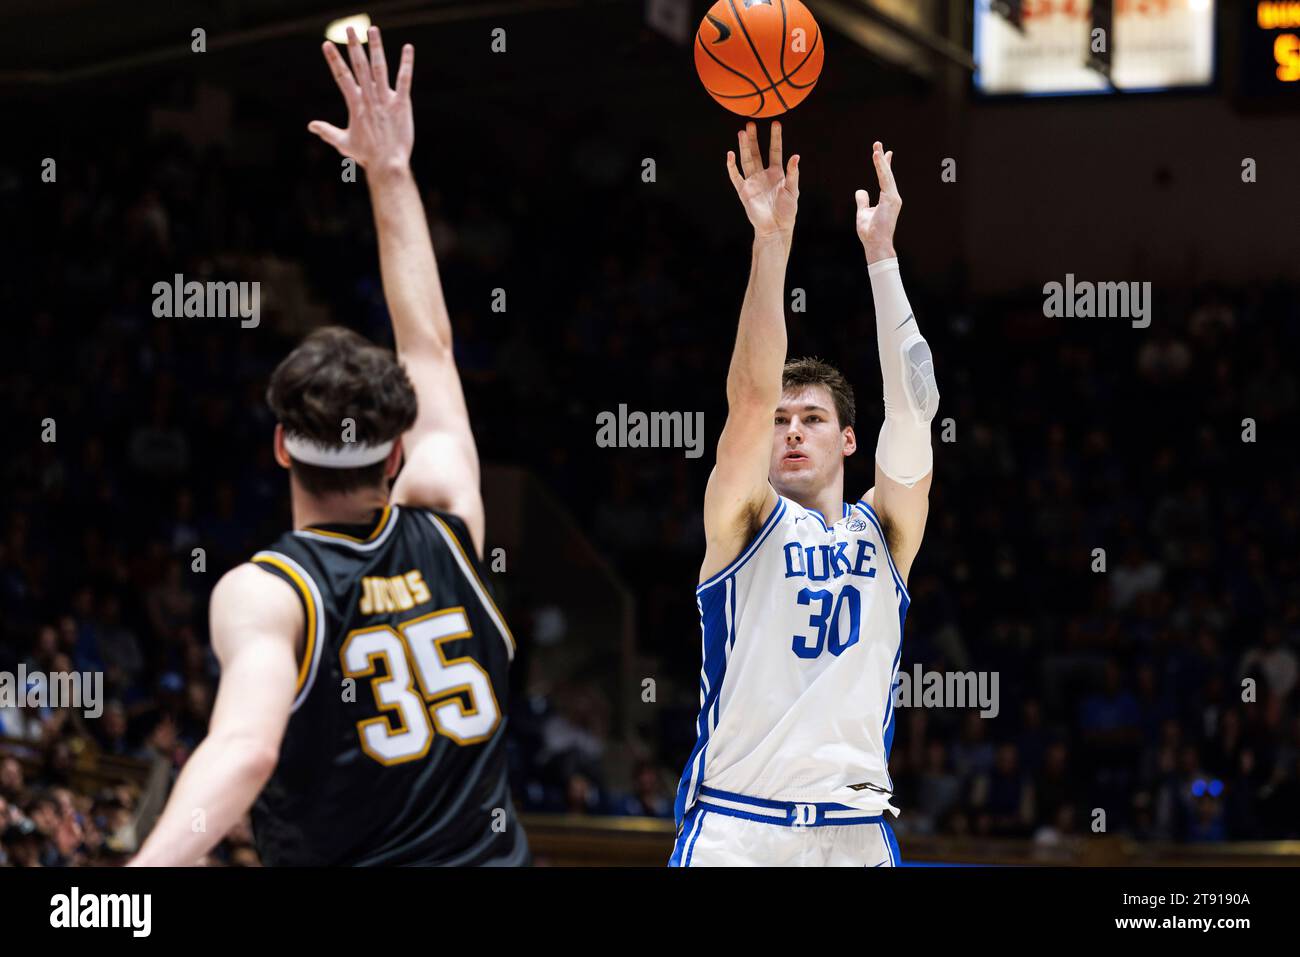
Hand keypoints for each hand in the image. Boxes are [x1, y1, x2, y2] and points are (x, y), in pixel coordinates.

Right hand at [308, 26, 413, 173]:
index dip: (334, 60)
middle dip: (353, 46)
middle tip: (349, 29)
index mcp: (355, 104)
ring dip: (376, 48)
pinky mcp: (402, 104)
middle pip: (360, 67)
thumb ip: (327, 131)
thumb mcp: (343, 142)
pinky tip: (408, 48)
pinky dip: (406, 64)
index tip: (327, 44)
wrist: (387, 164)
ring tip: (373, 29)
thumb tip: (311, 125)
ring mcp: (386, 100)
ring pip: (380, 68)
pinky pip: (404, 80)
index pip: (341, 77)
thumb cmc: (366, 155)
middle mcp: (369, 98)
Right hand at [726, 121, 799, 240]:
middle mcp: (763, 175)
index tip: (775, 123)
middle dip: (754, 138)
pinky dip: (732, 166)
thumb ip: (793, 173)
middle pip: (757, 152)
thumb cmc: (787, 211)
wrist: (776, 228)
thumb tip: (795, 156)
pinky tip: (729, 155)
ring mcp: (752, 182)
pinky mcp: (744, 191)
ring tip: (741, 132)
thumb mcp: (793, 190)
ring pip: (746, 160)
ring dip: (744, 147)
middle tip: (750, 123)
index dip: (775, 138)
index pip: (775, 151)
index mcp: (777, 173)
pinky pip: (736, 176)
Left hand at [855, 141, 900, 262]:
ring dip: (881, 160)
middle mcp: (893, 197)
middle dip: (883, 158)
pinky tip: (877, 157)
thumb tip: (860, 190)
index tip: (882, 153)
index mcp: (887, 199)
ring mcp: (893, 198)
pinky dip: (881, 168)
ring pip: (886, 175)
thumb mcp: (862, 213)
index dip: (884, 165)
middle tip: (877, 143)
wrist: (876, 244)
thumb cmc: (870, 232)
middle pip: (887, 174)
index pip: (885, 178)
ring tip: (876, 147)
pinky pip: (885, 180)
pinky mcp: (891, 199)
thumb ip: (862, 201)